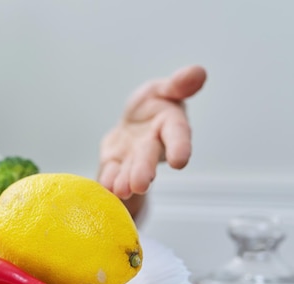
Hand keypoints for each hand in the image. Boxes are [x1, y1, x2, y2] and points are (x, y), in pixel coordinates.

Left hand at [98, 65, 206, 199]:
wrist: (134, 122)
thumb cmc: (153, 104)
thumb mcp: (164, 88)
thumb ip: (179, 84)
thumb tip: (198, 72)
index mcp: (170, 124)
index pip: (177, 135)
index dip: (180, 147)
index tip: (180, 161)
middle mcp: (153, 145)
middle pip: (148, 158)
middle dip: (144, 171)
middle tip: (139, 185)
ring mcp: (134, 158)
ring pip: (130, 170)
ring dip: (125, 181)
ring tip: (120, 190)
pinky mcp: (116, 163)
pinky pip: (112, 171)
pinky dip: (109, 180)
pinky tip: (106, 187)